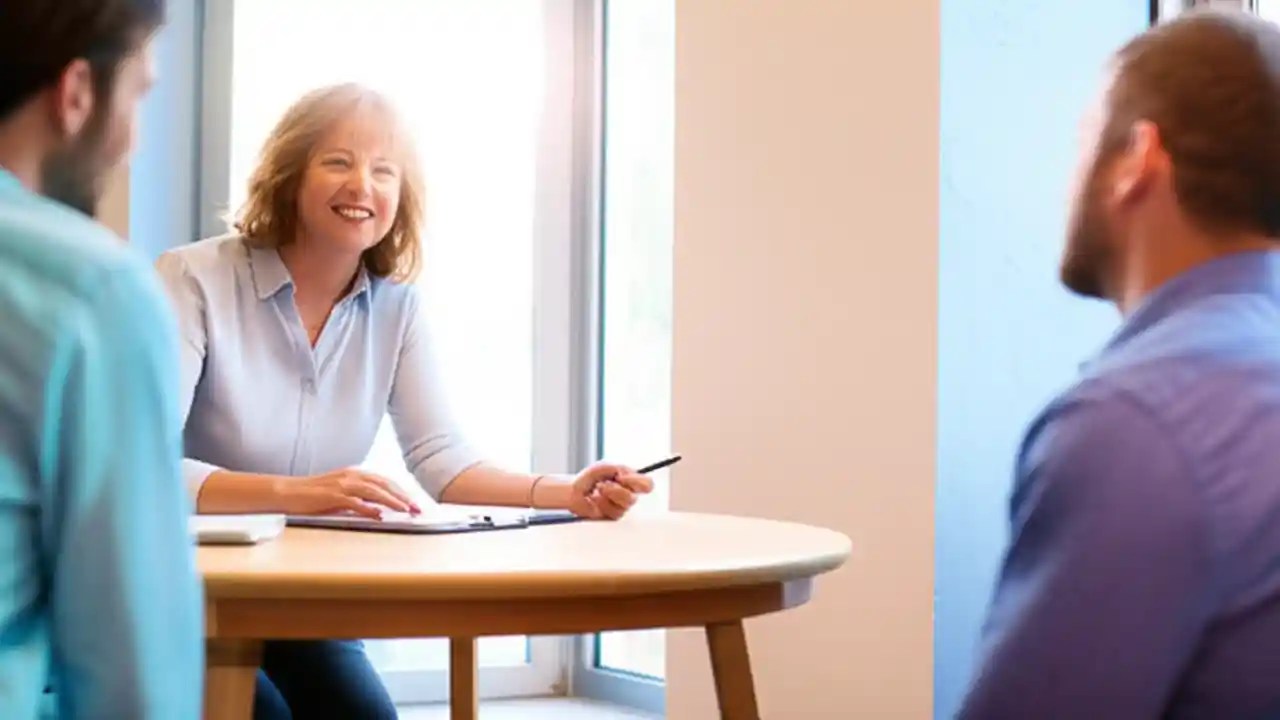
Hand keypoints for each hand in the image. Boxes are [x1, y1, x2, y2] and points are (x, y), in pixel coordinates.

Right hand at [277, 468, 420, 518]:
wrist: (287, 491)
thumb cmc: (313, 495)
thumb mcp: (341, 492)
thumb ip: (359, 496)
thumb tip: (380, 507)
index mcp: (356, 474)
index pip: (385, 481)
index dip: (402, 491)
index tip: (415, 502)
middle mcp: (352, 476)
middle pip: (384, 485)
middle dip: (403, 497)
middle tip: (417, 509)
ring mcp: (342, 485)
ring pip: (374, 491)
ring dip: (392, 502)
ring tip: (405, 511)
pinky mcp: (332, 496)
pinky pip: (355, 502)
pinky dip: (369, 509)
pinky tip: (379, 516)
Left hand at [569, 462, 653, 519]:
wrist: (575, 490)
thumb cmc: (590, 478)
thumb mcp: (602, 467)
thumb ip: (614, 468)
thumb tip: (622, 474)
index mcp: (631, 481)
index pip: (647, 484)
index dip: (637, 482)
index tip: (620, 477)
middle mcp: (629, 495)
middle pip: (633, 499)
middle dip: (615, 491)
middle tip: (603, 484)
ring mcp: (621, 507)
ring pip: (623, 507)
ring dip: (607, 496)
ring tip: (597, 490)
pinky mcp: (612, 516)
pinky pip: (613, 513)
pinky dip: (601, 504)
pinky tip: (594, 499)